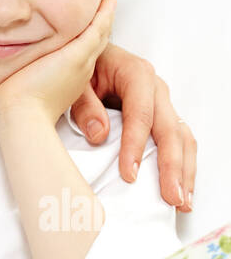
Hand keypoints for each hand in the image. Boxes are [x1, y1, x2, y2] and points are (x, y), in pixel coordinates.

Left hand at [0, 0, 118, 128]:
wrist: (21, 117)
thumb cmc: (16, 101)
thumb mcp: (24, 75)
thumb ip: (23, 60)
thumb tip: (1, 46)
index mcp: (71, 68)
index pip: (86, 34)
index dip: (94, 14)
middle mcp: (81, 61)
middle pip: (100, 24)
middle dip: (107, 0)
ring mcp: (82, 57)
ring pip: (103, 20)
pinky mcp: (78, 54)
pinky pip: (100, 21)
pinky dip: (106, 2)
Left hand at [71, 43, 196, 209]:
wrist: (83, 56)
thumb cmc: (80, 67)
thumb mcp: (74, 82)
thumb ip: (84, 105)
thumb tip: (98, 135)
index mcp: (135, 73)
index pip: (140, 113)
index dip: (135, 145)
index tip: (129, 174)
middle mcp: (155, 88)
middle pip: (169, 128)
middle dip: (171, 165)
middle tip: (170, 197)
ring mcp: (161, 103)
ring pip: (181, 137)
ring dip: (183, 170)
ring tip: (181, 201)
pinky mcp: (161, 117)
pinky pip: (178, 141)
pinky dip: (182, 166)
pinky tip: (180, 189)